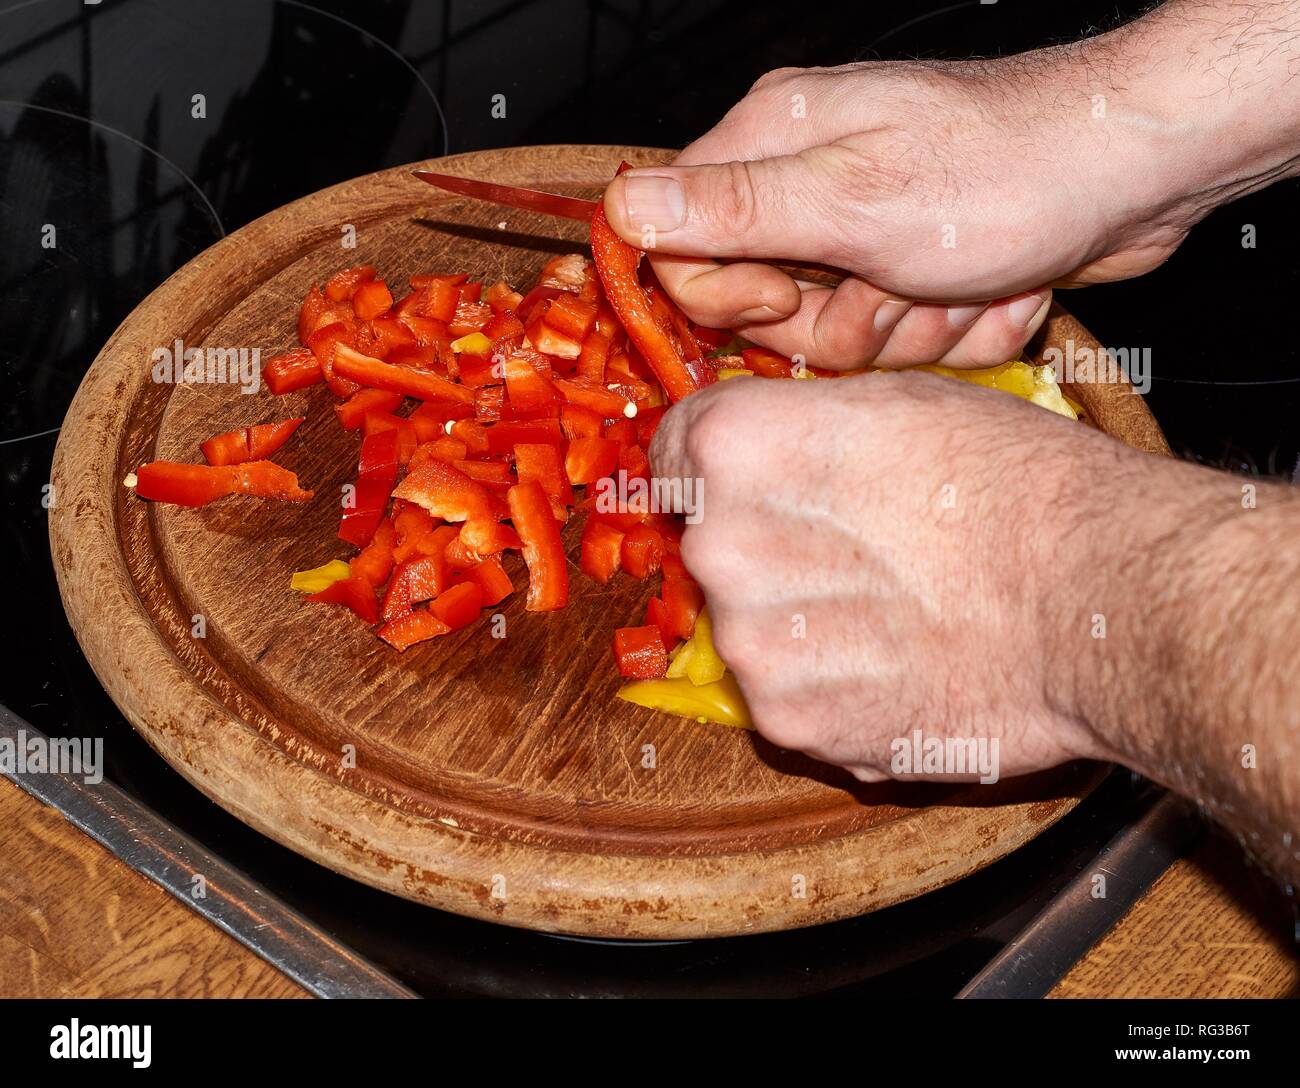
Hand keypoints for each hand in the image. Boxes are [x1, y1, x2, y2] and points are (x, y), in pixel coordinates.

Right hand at [599, 41, 1260, 369]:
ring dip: (909, 327)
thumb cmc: (1011, 170)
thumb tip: (624, 205)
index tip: (790, 294)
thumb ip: (730, 211)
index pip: (683, 250)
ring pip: (841, 333)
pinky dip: (954, 327)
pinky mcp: (919, 262)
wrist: (1138, 172)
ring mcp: (870, 227)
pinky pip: (904, 335)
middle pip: (766, 307)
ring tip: (956, 279)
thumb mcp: (852, 202)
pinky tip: (992, 284)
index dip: (734, 296)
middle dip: (839, 321)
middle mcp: (815, 183)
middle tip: (893, 284)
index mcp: (775, 148)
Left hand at [650, 371, 1160, 780]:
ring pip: (749, 625)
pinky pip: (784, 694)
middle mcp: (722, 543)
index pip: (676, 449)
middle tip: (857, 552)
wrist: (1097, 597)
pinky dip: (828, 688)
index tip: (754, 482)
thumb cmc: (1016, 483)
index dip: (718, 464)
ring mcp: (749, 641)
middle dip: (766, 546)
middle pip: (714, 542)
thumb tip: (763, 451)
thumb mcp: (899, 402)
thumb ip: (802, 427)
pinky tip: (897, 666)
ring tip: (894, 614)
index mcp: (738, 446)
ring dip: (798, 625)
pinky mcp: (788, 720)